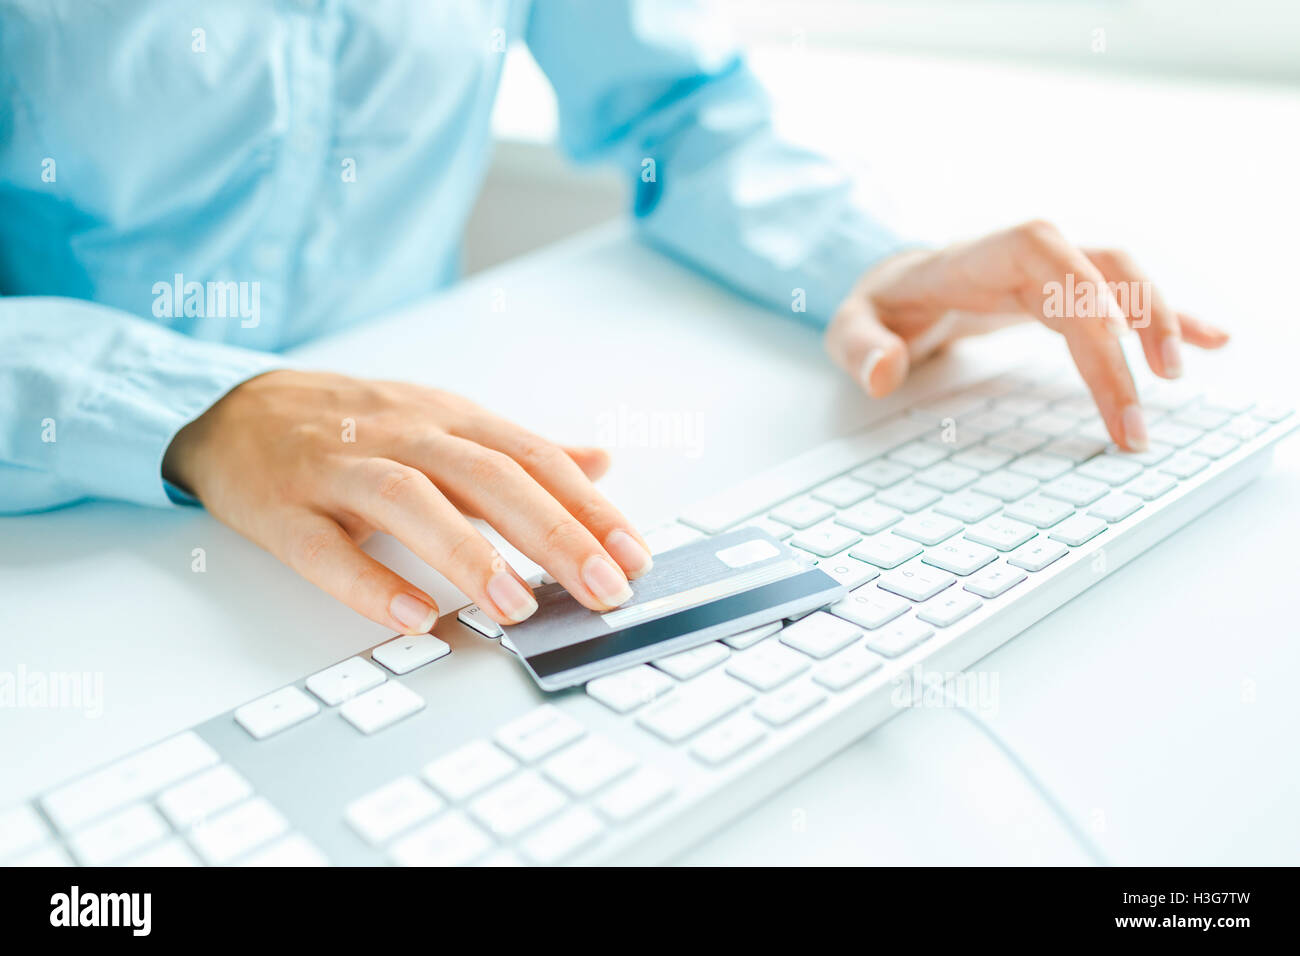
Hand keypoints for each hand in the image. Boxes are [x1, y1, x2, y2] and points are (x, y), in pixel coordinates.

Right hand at [162, 370, 652, 633]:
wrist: (236, 408)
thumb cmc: (354, 422)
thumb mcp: (444, 419)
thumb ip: (520, 449)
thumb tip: (599, 464)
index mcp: (450, 419)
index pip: (534, 459)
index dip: (589, 507)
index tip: (635, 556)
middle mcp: (404, 436)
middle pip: (490, 478)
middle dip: (555, 534)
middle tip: (605, 588)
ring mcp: (341, 470)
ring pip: (412, 503)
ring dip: (472, 556)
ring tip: (521, 608)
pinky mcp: (286, 509)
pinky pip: (326, 549)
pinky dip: (369, 583)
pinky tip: (412, 616)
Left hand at [824, 220, 1229, 449]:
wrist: (896, 286)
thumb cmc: (879, 308)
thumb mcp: (849, 328)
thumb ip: (860, 349)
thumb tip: (883, 373)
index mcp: (975, 257)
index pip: (1044, 255)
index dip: (1086, 295)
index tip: (1112, 352)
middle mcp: (1023, 255)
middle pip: (1095, 274)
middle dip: (1130, 334)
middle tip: (1142, 411)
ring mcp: (1050, 270)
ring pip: (1121, 279)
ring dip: (1157, 321)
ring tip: (1178, 377)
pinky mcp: (1066, 291)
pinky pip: (1124, 296)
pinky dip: (1167, 316)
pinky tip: (1210, 340)